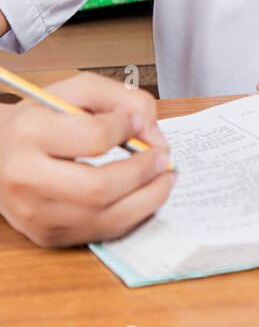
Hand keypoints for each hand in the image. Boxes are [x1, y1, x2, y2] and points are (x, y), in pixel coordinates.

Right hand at [0, 73, 175, 247]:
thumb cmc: (42, 119)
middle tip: (164, 158)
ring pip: (104, 218)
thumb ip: (121, 99)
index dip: (126, 128)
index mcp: (30, 133)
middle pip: (98, 188)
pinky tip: (145, 195)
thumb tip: (152, 133)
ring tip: (165, 178)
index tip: (139, 122)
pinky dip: (133, 215)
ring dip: (148, 199)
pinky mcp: (47, 236)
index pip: (91, 137)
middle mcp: (26, 178)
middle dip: (142, 173)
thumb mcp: (76, 90)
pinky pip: (101, 233)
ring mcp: (35, 214)